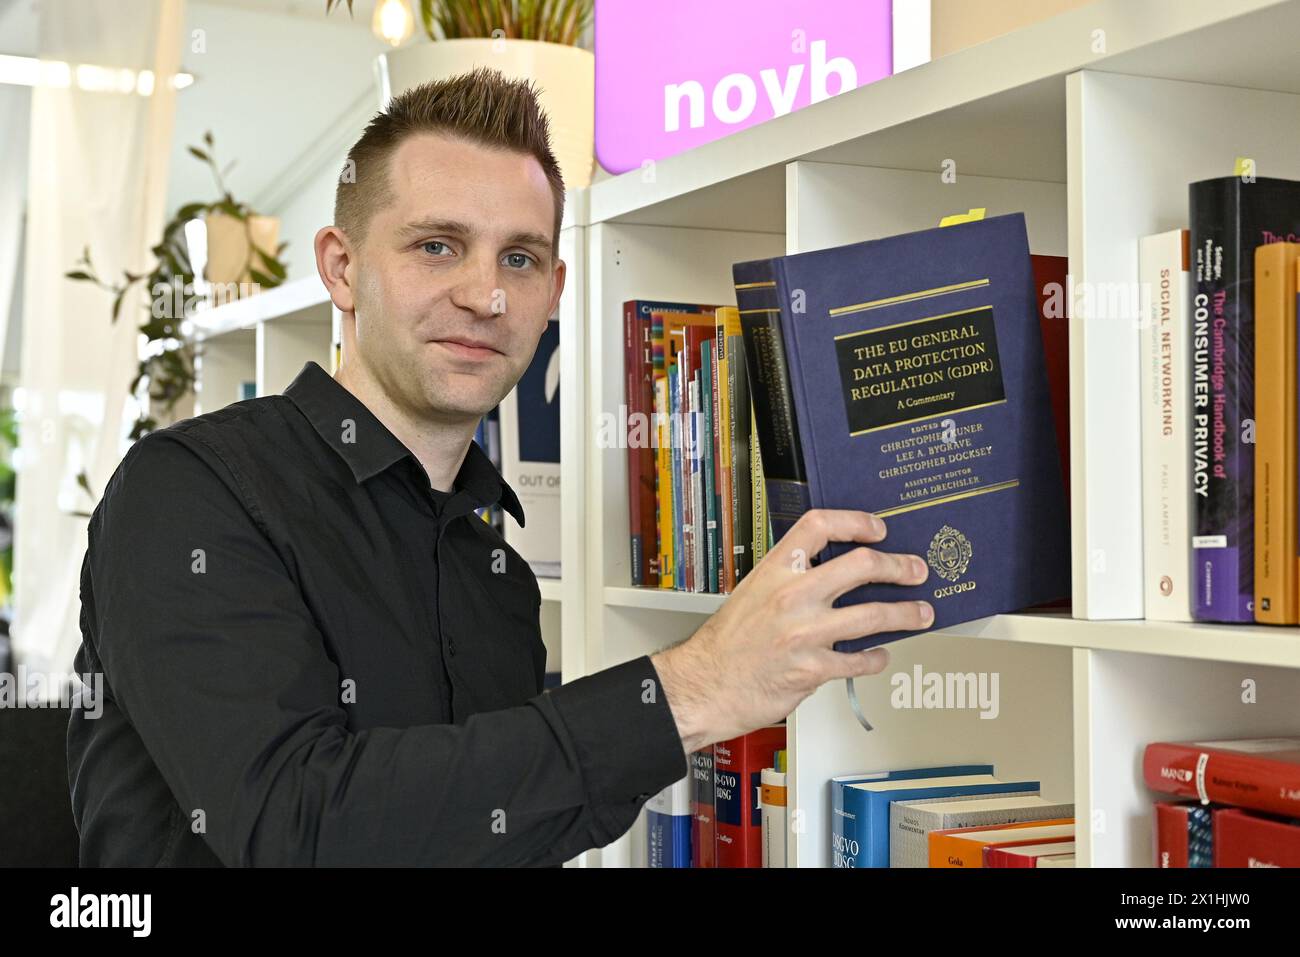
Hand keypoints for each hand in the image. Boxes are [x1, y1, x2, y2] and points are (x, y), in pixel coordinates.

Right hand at [651, 509, 931, 752]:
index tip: (877, 528)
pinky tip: (880, 655)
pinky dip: (876, 658)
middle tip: (915, 570)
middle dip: (899, 567)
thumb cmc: (725, 644)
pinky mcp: (813, 668)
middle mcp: (793, 596)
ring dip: (907, 614)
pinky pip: (859, 660)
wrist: (706, 684)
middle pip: (862, 565)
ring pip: (874, 614)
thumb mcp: (752, 593)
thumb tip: (832, 574)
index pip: (820, 526)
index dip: (855, 522)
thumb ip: (790, 580)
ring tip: (921, 614)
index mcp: (775, 570)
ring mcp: (805, 633)